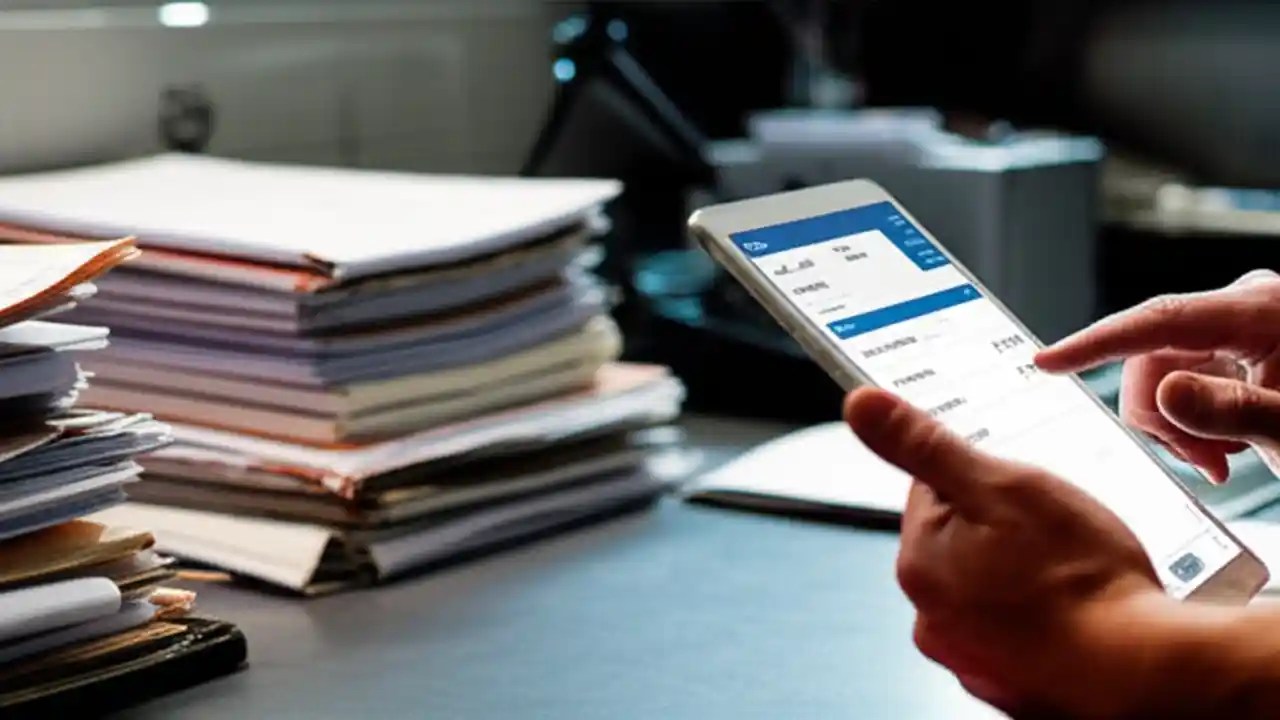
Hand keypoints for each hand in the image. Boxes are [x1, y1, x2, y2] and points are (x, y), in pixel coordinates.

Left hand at [844, 387, 1168, 717]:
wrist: (1140, 671)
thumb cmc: (1079, 578)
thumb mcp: (1001, 486)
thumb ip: (926, 446)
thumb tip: (861, 406)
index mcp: (919, 561)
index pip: (931, 491)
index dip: (984, 480)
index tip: (1022, 494)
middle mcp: (930, 615)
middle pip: (962, 540)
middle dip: (1005, 529)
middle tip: (1056, 537)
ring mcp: (968, 654)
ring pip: (992, 584)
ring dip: (1025, 574)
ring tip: (1072, 576)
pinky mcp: (1007, 681)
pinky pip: (1018, 628)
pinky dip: (1043, 617)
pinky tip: (1077, 613)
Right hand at [1036, 270, 1279, 481]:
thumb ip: (1234, 411)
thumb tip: (1165, 393)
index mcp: (1262, 310)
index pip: (1159, 320)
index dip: (1097, 343)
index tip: (1048, 362)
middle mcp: (1246, 307)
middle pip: (1153, 353)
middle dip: (1161, 415)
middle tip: (1202, 466)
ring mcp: (1240, 326)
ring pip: (1161, 370)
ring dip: (1176, 425)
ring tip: (1219, 463)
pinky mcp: (1237, 348)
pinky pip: (1182, 376)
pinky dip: (1190, 419)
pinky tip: (1224, 445)